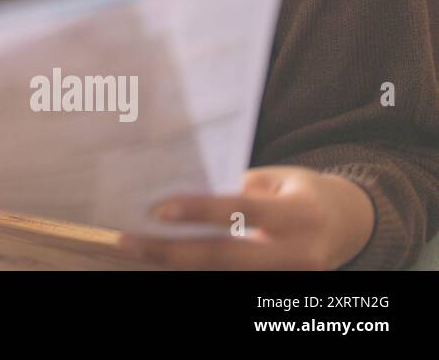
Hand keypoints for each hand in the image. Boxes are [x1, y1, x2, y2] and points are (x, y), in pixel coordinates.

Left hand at [115, 166, 376, 268]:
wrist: (348, 225)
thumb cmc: (300, 193)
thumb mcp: (277, 181)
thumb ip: (236, 191)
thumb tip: (179, 200)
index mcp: (300, 214)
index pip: (241, 211)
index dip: (198, 210)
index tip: (156, 211)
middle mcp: (299, 254)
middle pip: (224, 257)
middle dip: (171, 251)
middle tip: (127, 241)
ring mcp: (291, 280)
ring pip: (222, 275)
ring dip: (175, 264)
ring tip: (136, 250)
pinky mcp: (278, 293)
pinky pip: (229, 280)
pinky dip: (195, 270)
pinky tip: (164, 259)